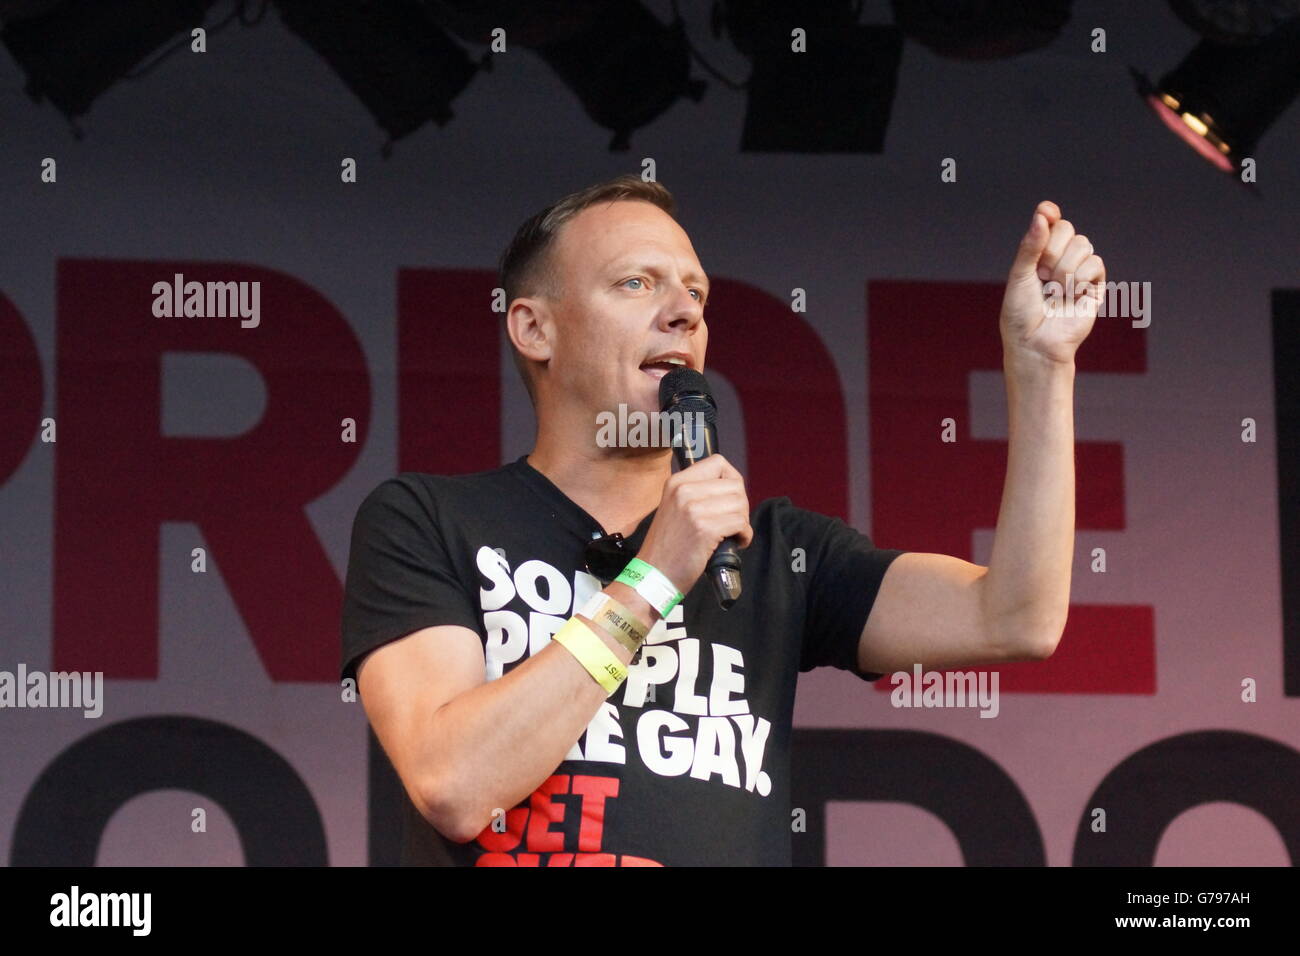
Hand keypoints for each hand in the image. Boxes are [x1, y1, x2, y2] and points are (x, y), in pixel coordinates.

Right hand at [635, 454, 753, 596]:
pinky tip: (734, 543)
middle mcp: (684, 490)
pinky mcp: (704, 529)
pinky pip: (740, 523)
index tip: (729, 500)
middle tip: (731, 523)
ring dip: (742, 521)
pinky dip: (744, 535)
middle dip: (741, 505)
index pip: (718, 462)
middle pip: (734, 484)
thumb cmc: (668, 546)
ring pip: (740, 503)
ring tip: (731, 534)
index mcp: (676, 482)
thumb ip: (697, 493)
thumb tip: (731, 489)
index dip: (732, 480)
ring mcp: (693, 509)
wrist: (654, 575)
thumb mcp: (674, 508)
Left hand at [1000, 200, 1105, 367]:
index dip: (1049, 214)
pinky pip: (1095, 263)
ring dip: (1064, 268)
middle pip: (1067, 229)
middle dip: (1052, 250)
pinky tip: (1070, 295)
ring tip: (1054, 291)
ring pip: (1083, 244)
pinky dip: (1079, 279)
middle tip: (1042, 275)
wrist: (1036, 343)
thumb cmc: (1021, 314)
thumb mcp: (1020, 276)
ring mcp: (1078, 271)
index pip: (1050, 223)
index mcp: (1038, 255)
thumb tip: (1043, 214)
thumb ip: (1031, 245)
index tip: (1048, 212)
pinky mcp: (1095, 285)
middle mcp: (1059, 259)